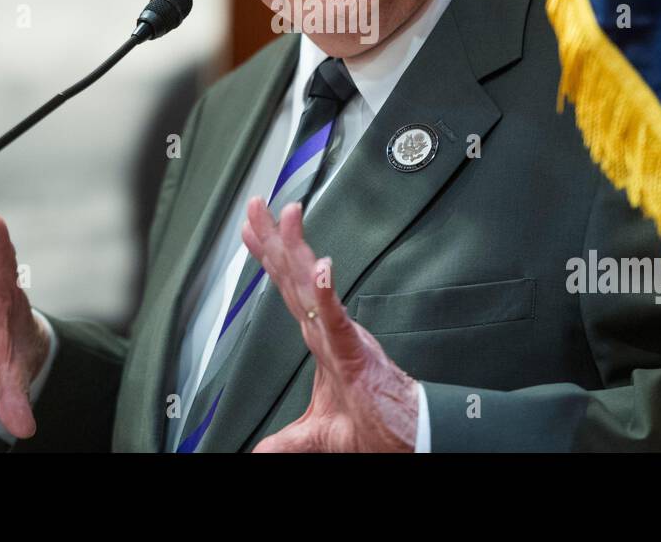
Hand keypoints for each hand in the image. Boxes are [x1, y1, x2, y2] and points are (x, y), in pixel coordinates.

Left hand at [240, 196, 418, 451]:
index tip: (253, 231)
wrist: (407, 441)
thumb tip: (257, 454)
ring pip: (311, 287)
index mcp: (320, 341)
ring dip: (297, 250)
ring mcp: (341, 339)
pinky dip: (327, 295)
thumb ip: (286, 442)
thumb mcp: (317, 435)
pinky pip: (337, 321)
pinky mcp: (354, 355)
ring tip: (288, 216)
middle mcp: (327, 332)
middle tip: (255, 206)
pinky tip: (322, 269)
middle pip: (293, 278)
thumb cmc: (375, 428)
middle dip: (272, 240)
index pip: (288, 292)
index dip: (269, 260)